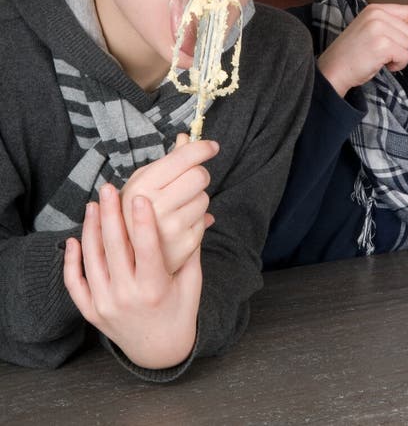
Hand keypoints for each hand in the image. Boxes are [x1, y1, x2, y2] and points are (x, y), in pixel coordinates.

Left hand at [64, 183, 202, 368]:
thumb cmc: (180, 310)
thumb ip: (192, 249)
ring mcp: (105, 306)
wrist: (159, 351)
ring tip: (93, 204)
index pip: (147, 248)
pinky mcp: (91, 312)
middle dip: (110, 214)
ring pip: (93, 260)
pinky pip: (76, 284)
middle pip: (114, 248)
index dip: (142, 220)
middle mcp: (126, 297)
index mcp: (154, 289)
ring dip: (91, 229)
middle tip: (108, 188)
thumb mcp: (192, 282)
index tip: (138, 195)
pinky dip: (72, 261)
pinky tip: (74, 239)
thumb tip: (203, 214)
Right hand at [120, 135, 217, 274]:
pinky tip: (179, 223)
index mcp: (142, 187)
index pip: (183, 159)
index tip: (212, 146)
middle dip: (199, 174)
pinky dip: (196, 217)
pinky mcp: (186, 245)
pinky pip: (205, 218)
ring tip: (177, 206)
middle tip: (189, 180)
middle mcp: (156, 207)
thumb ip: (167, 161)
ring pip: (205, 197)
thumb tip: (187, 138)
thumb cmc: (135, 212)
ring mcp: (172, 228)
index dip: (202, 148)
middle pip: (199, 175)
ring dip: (197, 197)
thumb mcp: (142, 182)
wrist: (129, 258)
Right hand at [317, 3, 407, 96]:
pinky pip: (405, 55)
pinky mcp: (382, 46)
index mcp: (375, 8)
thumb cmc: (353, 51)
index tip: (396, 39)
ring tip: (380, 57)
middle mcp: (377, 15)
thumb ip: (390, 21)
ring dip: (399, 55)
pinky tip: (382, 64)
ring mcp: (379, 29)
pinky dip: (398, 64)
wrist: (335, 68)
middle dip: (401, 44)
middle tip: (383, 50)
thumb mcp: (370, 27)